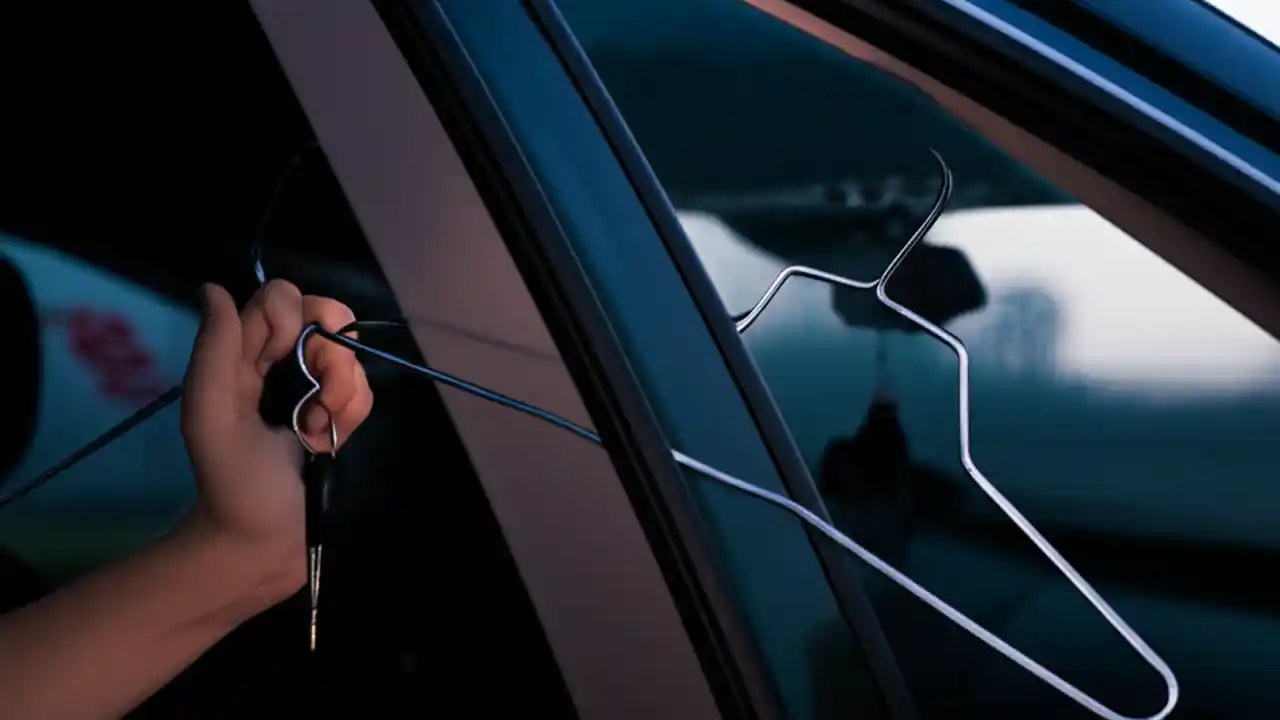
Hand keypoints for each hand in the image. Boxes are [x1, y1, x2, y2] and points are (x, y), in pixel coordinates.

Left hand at [178, 280, 372, 606]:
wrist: (263, 546)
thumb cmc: (232, 484)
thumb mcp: (210, 413)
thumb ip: (216, 347)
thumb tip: (214, 287)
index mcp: (240, 356)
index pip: (280, 300)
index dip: (294, 319)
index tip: (281, 355)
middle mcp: (278, 365)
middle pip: (325, 320)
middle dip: (330, 357)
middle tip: (314, 398)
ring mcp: (312, 391)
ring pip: (350, 359)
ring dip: (340, 396)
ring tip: (314, 434)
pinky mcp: (338, 418)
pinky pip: (363, 393)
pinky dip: (351, 416)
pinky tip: (327, 444)